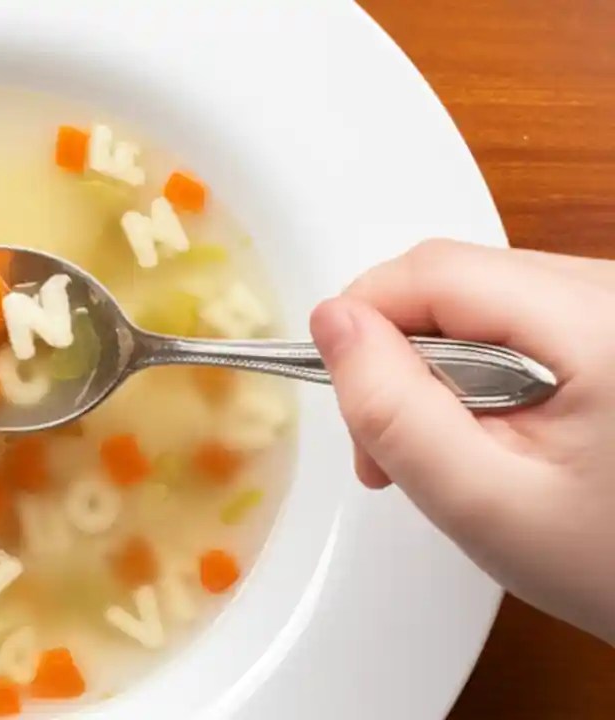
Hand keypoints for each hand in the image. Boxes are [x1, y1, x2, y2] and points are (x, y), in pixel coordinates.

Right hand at [311, 239, 614, 643]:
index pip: (432, 270)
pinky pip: (520, 319)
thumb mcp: (483, 503)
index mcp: (599, 324)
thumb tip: (332, 324)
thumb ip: (395, 409)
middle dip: (399, 359)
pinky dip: (485, 371)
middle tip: (393, 454)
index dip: (363, 322)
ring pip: (481, 300)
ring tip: (454, 453)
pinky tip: (501, 432)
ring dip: (439, 369)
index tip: (347, 399)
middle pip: (454, 281)